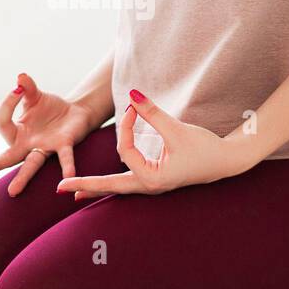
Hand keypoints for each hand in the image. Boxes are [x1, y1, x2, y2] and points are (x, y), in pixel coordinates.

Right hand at [0, 72, 98, 196]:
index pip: (2, 122)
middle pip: (8, 156)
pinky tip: (69, 178)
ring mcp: (45, 148)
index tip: (18, 89)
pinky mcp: (63, 145)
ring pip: (32, 164)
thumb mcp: (36, 95)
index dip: (7, 104)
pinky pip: (64, 157)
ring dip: (23, 178)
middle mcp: (28, 144)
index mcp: (18, 132)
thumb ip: (28, 87)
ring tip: (13, 192)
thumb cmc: (50, 108)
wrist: (75, 112)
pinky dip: (67, 167)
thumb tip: (20, 76)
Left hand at [56, 89, 254, 199]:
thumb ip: (153, 113)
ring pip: (118, 187)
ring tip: (74, 193)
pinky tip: (102, 187)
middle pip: (111, 186)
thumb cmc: (205, 148)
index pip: (126, 151)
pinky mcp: (155, 180)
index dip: (126, 127)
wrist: (227, 161)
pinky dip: (112, 183)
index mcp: (153, 178)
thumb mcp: (177, 129)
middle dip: (86, 185)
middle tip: (61, 188)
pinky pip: (128, 183)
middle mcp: (150, 186)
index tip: (134, 109)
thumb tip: (133, 95)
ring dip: (96, 187)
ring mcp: (152, 186)